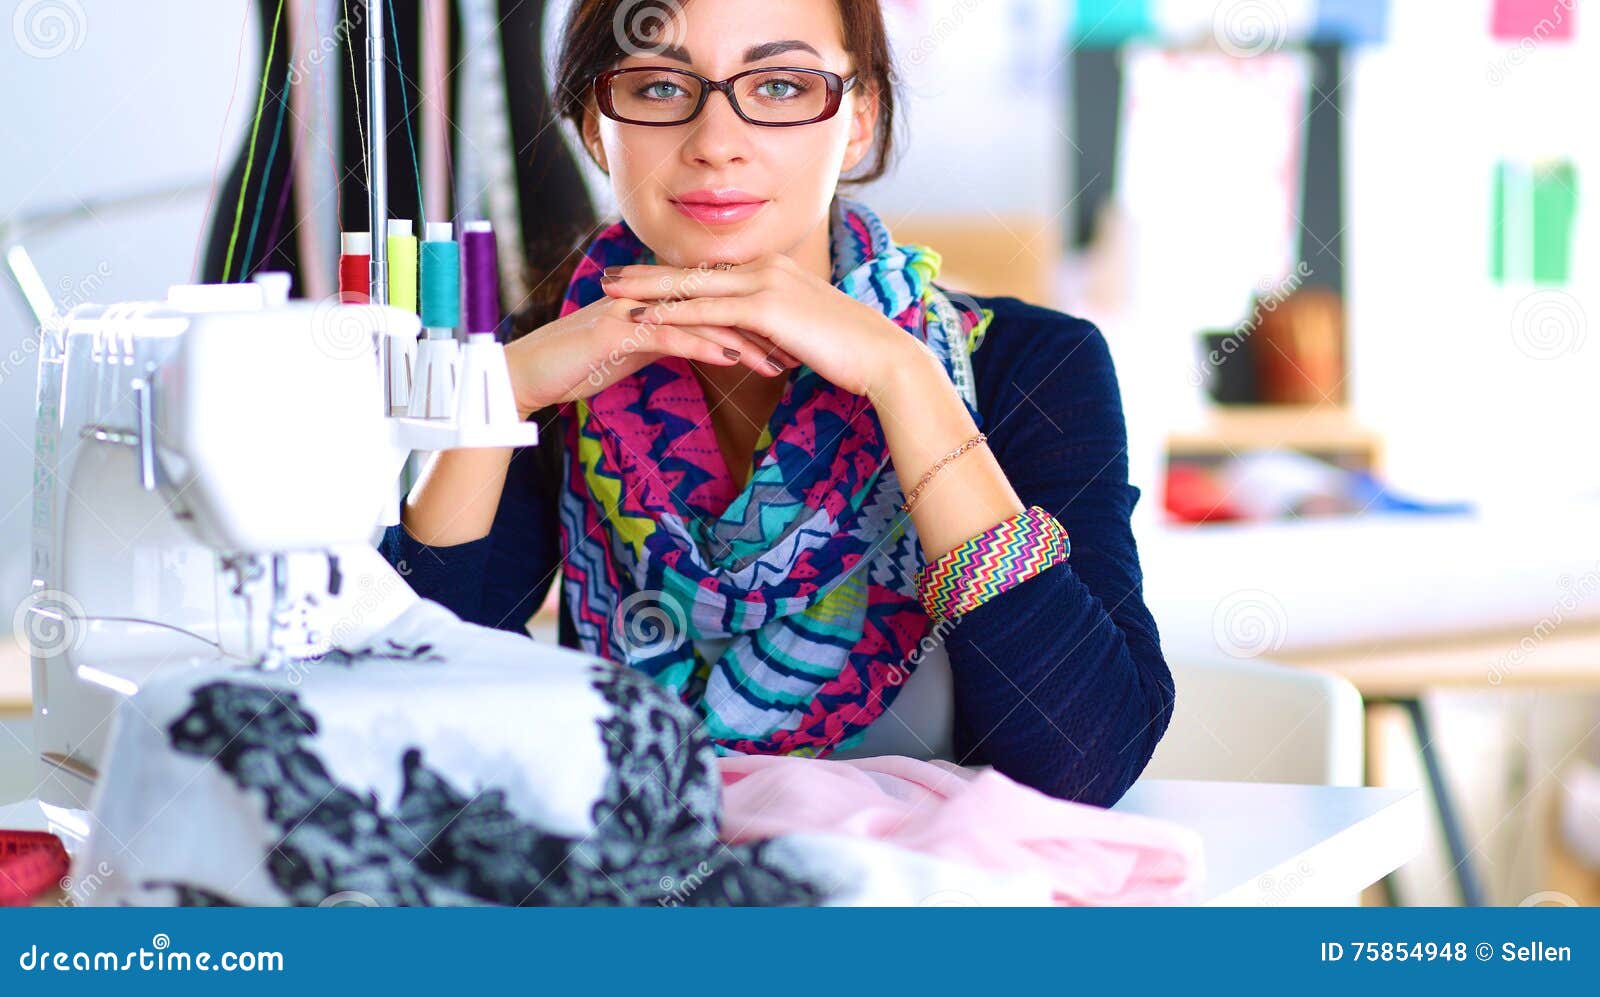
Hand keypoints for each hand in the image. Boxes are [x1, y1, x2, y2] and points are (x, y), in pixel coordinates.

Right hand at [503, 294, 785, 416]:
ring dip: (744, 339)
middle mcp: (649, 298)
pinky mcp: (615, 332)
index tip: (793, 343)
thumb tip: (707, 344)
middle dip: (763, 328)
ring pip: (700, 318)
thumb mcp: (634, 352)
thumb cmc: (578, 365)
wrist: (526, 374)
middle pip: (719, 306)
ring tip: (778, 361)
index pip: (718, 305)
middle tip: (802, 350)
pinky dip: (703, 345)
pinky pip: (669, 336)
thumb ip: (669, 340)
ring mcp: (632, 311)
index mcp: (657, 301)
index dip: (758, 322)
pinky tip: (733, 358)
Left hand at [599, 254, 921, 399]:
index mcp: (772, 269)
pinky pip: (708, 310)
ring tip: (610, 296)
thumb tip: (756, 347)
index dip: (671, 276)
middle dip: (645, 275)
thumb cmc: (846, 351)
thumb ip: (773, 331)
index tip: (638, 280)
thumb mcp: (801, 334)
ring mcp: (765, 283)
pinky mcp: (766, 308)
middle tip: (607, 277)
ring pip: (692, 286)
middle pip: (691, 270)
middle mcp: (765, 267)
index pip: (710, 272)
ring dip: (647, 292)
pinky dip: (672, 314)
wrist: (880, 355)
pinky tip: (643, 320)